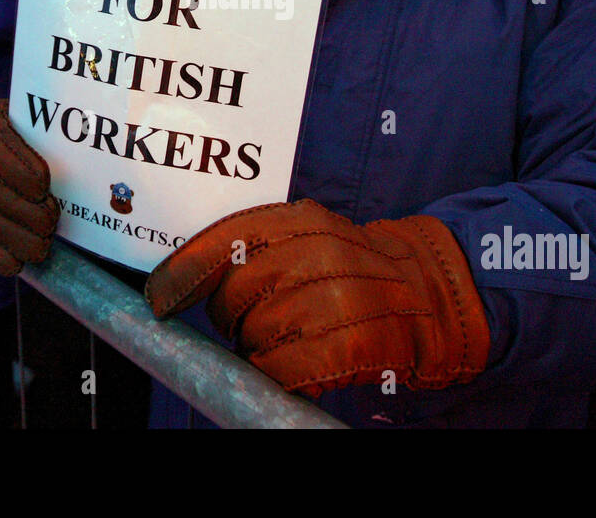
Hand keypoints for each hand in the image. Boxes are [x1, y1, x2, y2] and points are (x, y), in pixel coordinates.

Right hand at [0, 98, 59, 275]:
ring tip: (41, 245)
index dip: (15, 165)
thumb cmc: (41, 134)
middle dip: (17, 206)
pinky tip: (15, 264)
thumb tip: (97, 142)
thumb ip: (60, 130)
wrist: (18, 147)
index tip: (43, 184)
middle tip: (50, 221)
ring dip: (9, 233)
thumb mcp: (45, 124)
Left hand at [144, 199, 488, 397]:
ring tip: (290, 340)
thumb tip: (186, 277)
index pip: (223, 241)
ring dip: (260, 348)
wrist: (435, 293)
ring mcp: (336, 298)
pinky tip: (298, 367)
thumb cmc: (359, 267)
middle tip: (256, 321)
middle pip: (232, 295)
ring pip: (254, 335)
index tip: (161, 297)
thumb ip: (260, 246)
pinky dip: (280, 375)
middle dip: (232, 317)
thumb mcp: (314, 235)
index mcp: (302, 221)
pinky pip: (282, 369)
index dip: (183, 273)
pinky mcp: (351, 343)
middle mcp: (317, 253)